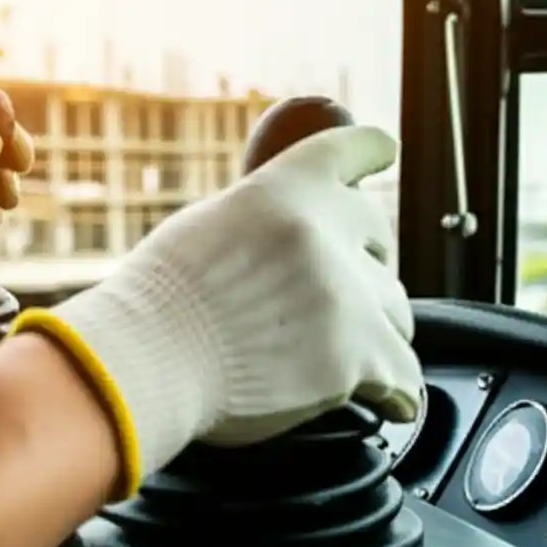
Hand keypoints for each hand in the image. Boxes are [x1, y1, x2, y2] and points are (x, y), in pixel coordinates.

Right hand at [11, 124, 421, 495]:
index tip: (386, 148)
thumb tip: (283, 233)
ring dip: (376, 329)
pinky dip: (395, 390)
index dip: (372, 148)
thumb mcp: (207, 228)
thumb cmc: (155, 305)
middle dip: (367, 261)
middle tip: (345, 288)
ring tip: (345, 352)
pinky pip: (403, 376)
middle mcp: (326, 232)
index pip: (349, 150)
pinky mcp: (356, 358)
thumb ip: (261, 221)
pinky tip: (389, 398)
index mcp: (287, 188)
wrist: (143, 363)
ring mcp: (347, 295)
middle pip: (379, 238)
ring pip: (395, 310)